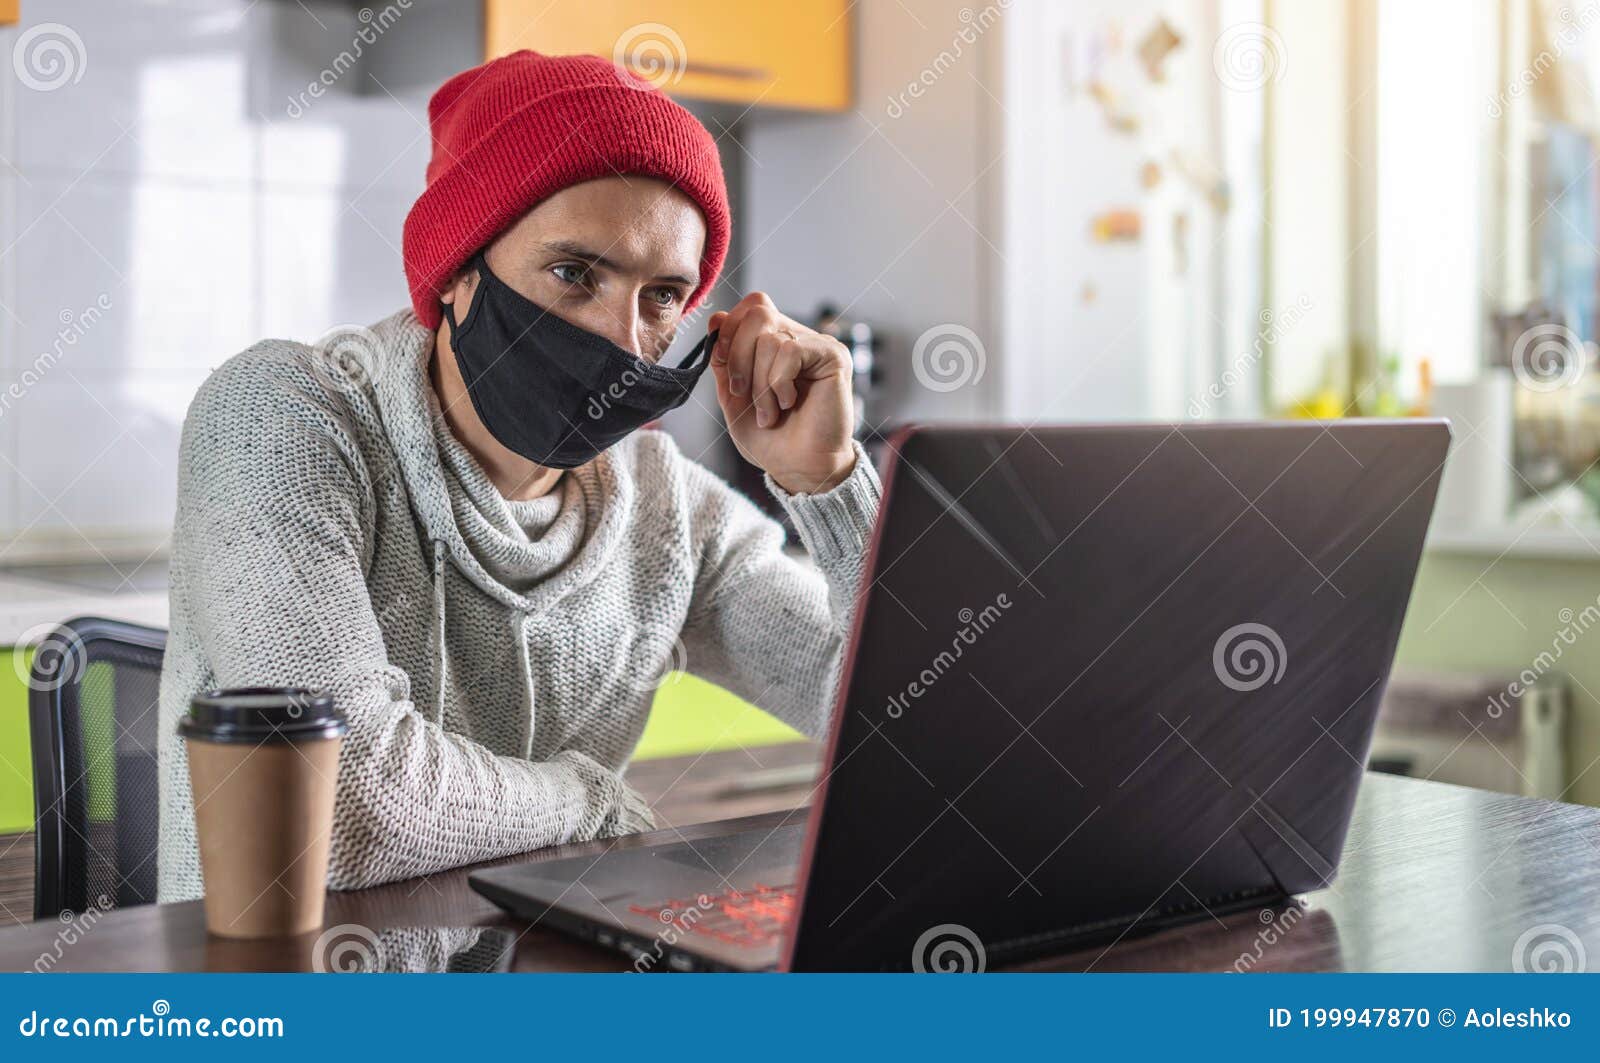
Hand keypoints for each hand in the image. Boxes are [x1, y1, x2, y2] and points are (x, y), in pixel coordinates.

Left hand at [707, 293, 856, 494]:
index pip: (750, 307)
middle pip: (757, 311)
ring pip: (769, 338)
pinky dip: (779, 383)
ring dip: (760, 384)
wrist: (798, 468)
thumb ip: (724, 358)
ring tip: (770, 412)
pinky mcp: (833, 356)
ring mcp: (817, 345)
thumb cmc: (770, 437)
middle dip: (738, 357)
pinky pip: (790, 351)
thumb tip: (718, 318)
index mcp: (775, 342)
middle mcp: (798, 337)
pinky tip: (789, 402)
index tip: (725, 371)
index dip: (728, 332)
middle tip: (742, 393)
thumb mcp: (733, 395)